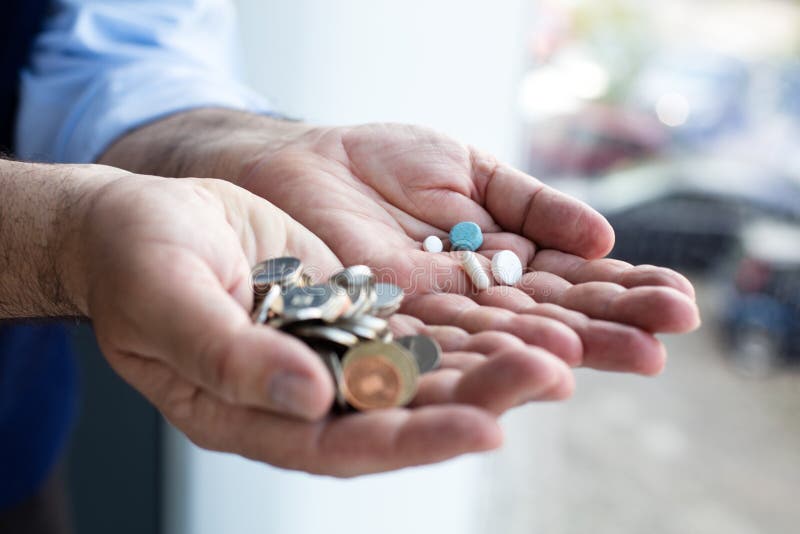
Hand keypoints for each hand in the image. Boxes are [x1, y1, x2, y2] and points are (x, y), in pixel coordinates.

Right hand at [67, 169, 573, 475]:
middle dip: (482, 395)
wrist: (142, 224)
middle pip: (406, 409)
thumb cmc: (136, 267)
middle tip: (553, 376)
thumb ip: (231, 358)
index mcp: (260, 414)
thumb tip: (307, 399)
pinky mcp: (353, 305)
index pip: (347, 444)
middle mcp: (310, 393)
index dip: (416, 441)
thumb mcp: (169, 306)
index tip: (484, 430)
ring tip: (564, 348)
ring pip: (427, 365)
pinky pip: (421, 315)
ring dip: (495, 356)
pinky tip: (523, 308)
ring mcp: (336, 350)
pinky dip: (470, 314)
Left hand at [236, 123, 700, 374]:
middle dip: (611, 325)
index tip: (677, 302)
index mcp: (500, 257)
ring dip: (572, 345)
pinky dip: (500, 350)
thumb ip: (531, 203)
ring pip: (511, 334)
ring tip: (632, 352)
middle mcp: (475, 295)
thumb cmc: (379, 161)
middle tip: (670, 336)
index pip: (571, 280)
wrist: (298, 163)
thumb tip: (604, 239)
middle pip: (551, 316)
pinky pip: (452, 338)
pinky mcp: (391, 321)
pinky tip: (548, 359)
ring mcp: (436, 313)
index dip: (622, 291)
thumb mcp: (470, 169)